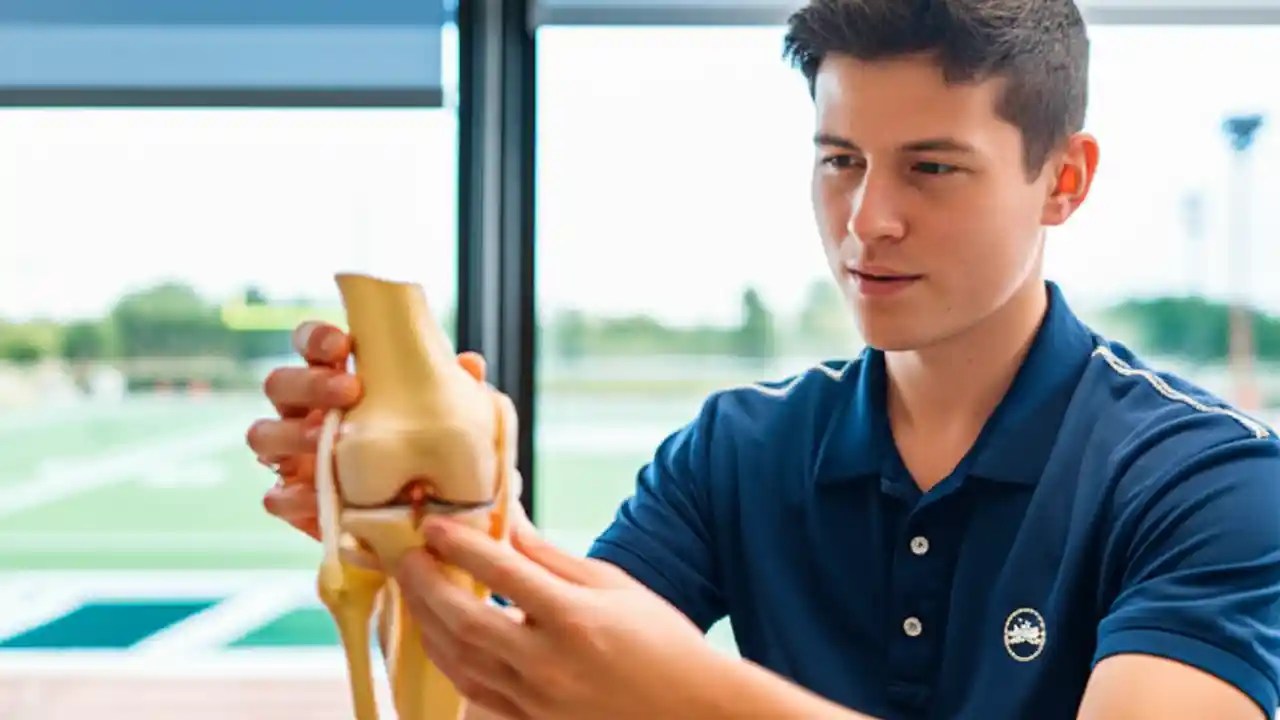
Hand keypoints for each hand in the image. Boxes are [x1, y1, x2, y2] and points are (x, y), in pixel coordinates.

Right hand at [247, 320, 486, 540]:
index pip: (309, 344)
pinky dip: (292, 495)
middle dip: (309, 383)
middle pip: (279, 383)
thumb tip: (471, 364)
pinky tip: (319, 495)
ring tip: (323, 440)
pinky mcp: (290, 498)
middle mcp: (301, 409)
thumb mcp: (437, 415)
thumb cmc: (417, 444)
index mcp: (331, 377)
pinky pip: (274, 496)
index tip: (344, 344)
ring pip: (262, 434)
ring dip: (290, 434)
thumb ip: (450, 389)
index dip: (318, 338)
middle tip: (348, 391)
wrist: (411, 514)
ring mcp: (289, 454)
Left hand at [395, 505, 721, 719]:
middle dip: (426, 584)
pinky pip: (474, 694)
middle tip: (408, 556)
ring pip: (459, 660)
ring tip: (414, 592)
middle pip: (465, 620)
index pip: (502, 573)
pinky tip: (438, 638)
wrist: (693, 712)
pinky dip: (449, 663)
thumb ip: (553, 558)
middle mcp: (550, 663)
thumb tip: (511, 520)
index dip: (460, 544)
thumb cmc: (661, 641)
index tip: (433, 524)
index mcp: (575, 618)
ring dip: (427, 623)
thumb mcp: (614, 586)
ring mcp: (538, 701)